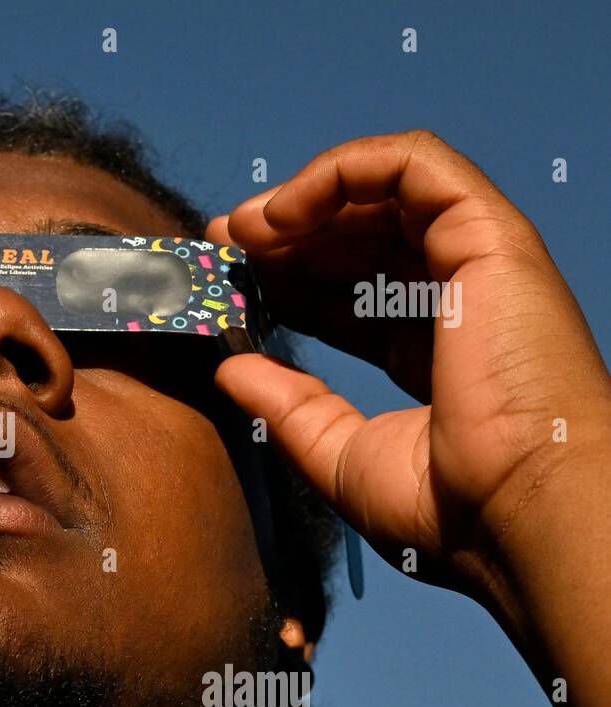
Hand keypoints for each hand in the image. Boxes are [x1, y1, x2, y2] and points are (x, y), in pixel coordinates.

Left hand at [209, 131, 610, 618]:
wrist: (519, 510)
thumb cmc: (451, 506)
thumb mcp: (338, 453)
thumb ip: (286, 406)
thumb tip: (230, 370)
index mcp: (429, 350)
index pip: (346, 293)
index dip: (286, 277)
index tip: (228, 280)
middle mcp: (455, 299)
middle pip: (358, 237)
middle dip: (283, 234)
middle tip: (220, 247)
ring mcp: (475, 261)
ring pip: (382, 191)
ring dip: (302, 199)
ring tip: (241, 231)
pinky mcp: (488, 233)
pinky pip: (413, 163)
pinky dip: (342, 170)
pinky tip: (283, 213)